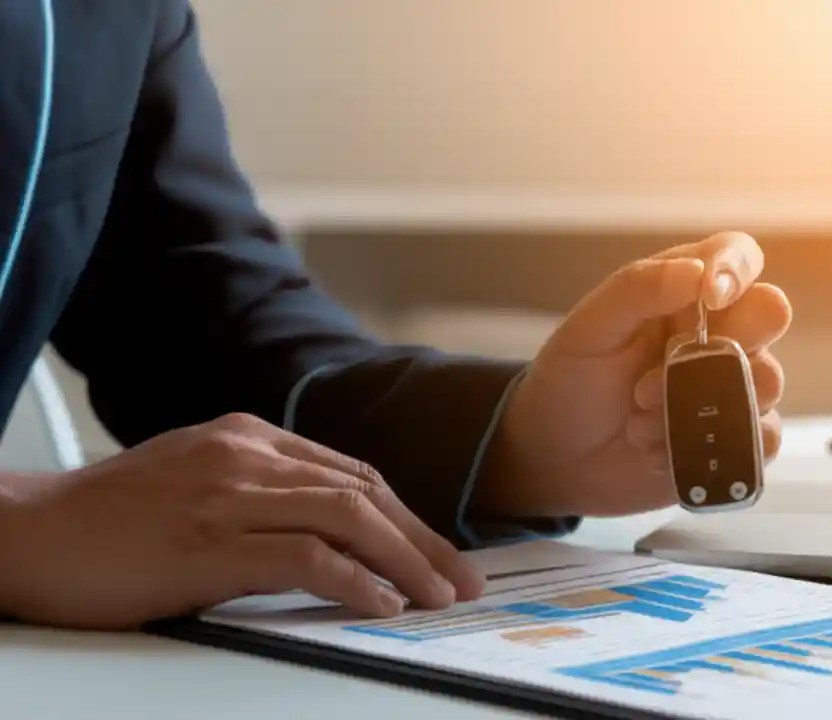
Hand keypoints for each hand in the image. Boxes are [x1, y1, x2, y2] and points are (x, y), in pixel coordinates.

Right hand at [0, 413, 484, 629]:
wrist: (29, 532)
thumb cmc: (111, 517)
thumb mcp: (198, 479)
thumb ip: (260, 489)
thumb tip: (330, 528)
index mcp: (248, 437)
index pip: (351, 473)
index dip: (405, 515)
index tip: (436, 551)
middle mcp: (247, 456)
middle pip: (363, 491)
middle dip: (424, 538)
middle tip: (463, 577)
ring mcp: (229, 495)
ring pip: (348, 516)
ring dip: (407, 559)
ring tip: (440, 595)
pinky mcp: (209, 542)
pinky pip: (304, 557)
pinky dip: (354, 579)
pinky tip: (381, 602)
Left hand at [477, 231, 790, 517]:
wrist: (556, 456)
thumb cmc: (571, 381)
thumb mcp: (590, 328)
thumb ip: (639, 289)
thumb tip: (698, 272)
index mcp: (686, 295)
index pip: (740, 256)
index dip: (738, 268)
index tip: (710, 298)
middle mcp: (719, 334)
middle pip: (771, 314)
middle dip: (724, 345)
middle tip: (659, 375)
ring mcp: (731, 387)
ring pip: (768, 381)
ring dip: (702, 405)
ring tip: (641, 419)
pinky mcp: (735, 439)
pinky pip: (762, 439)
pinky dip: (710, 447)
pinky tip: (659, 451)